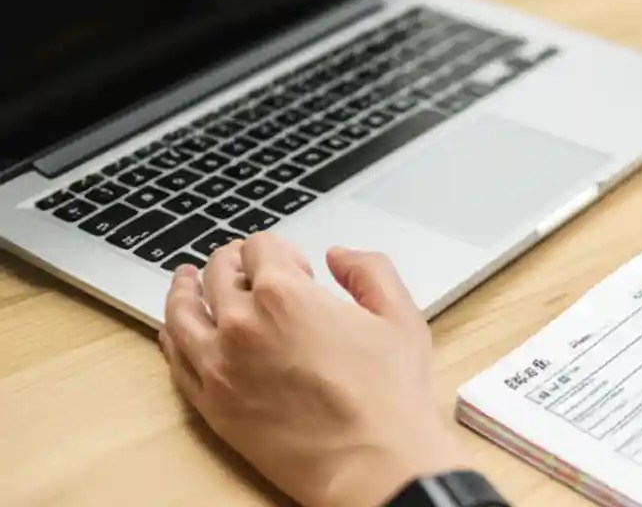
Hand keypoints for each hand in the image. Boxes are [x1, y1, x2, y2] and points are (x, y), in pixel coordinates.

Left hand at [159, 234, 463, 506]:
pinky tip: (178, 329)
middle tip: (243, 267)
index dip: (279, 249)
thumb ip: (369, 269)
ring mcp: (218, 365)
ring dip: (186, 289)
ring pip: (182, 311)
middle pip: (217, 272)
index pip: (259, 246)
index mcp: (284, 294)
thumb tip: (340, 256)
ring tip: (186, 281)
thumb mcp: (399, 316)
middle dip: (233, 262)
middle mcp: (241, 323)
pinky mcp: (211, 403)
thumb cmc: (388, 396)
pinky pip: (175, 358)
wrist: (371, 463)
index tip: (293, 264)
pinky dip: (173, 335)